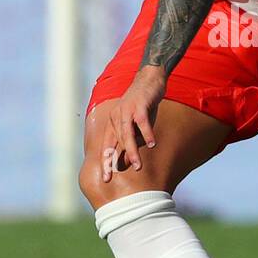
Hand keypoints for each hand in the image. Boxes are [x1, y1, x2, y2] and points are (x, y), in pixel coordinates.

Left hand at [101, 65, 165, 180]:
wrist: (149, 79)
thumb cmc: (143, 104)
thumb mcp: (135, 124)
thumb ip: (132, 140)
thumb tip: (130, 159)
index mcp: (113, 123)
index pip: (107, 146)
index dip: (106, 162)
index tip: (106, 179)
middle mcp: (116, 117)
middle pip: (115, 143)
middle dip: (114, 161)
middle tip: (113, 177)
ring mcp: (127, 110)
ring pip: (127, 134)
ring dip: (132, 151)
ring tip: (137, 166)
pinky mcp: (139, 104)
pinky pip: (142, 122)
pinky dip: (147, 133)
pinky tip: (152, 144)